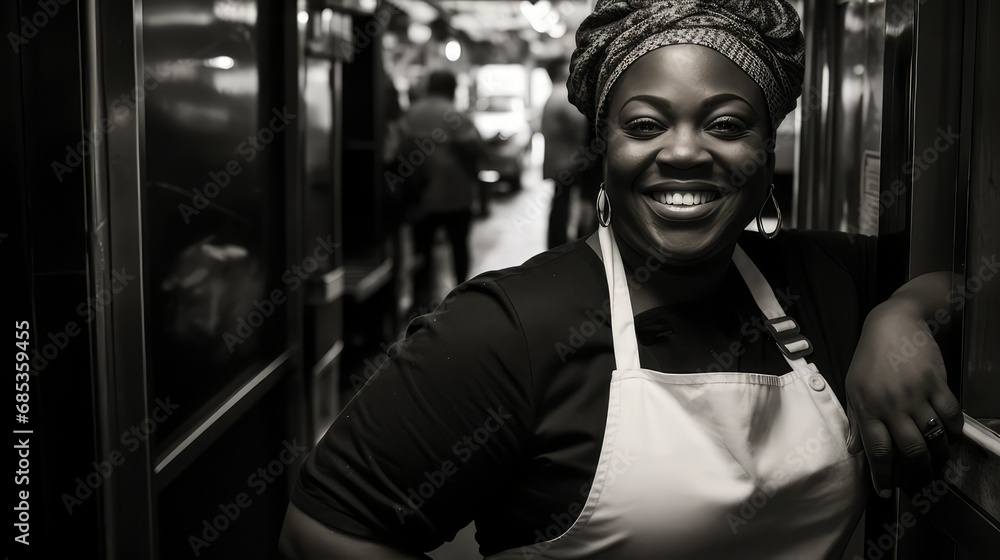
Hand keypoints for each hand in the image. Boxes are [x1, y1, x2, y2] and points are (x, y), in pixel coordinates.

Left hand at [845, 303, 962, 496]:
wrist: (892, 325)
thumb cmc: (870, 359)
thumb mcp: (853, 387)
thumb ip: (856, 421)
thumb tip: (854, 450)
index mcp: (867, 407)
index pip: (876, 450)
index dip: (882, 475)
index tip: (885, 492)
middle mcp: (890, 404)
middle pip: (910, 449)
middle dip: (918, 472)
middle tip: (923, 482)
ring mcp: (915, 394)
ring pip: (933, 436)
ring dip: (939, 455)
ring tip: (939, 462)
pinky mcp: (936, 383)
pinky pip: (951, 415)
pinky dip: (954, 430)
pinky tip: (951, 436)